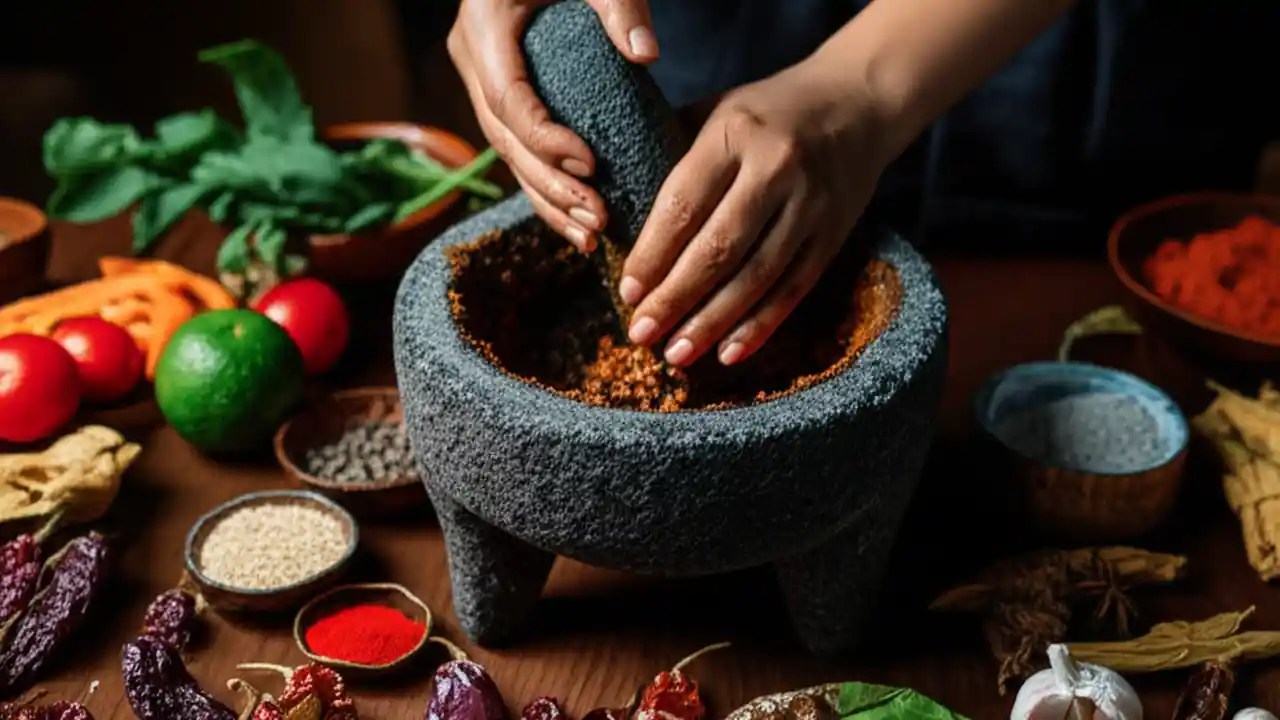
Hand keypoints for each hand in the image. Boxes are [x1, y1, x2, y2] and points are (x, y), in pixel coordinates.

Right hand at [448, 0, 658, 252]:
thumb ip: (619, 5)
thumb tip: (647, 54)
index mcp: (484, 26)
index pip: (507, 99)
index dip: (545, 139)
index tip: (592, 164)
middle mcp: (473, 59)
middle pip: (505, 139)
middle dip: (551, 185)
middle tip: (598, 217)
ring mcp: (482, 80)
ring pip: (508, 155)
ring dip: (547, 200)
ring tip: (591, 235)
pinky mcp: (502, 97)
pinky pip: (517, 150)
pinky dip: (545, 187)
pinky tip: (577, 222)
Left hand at [620, 59, 891, 367]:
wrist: (861, 100)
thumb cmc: (769, 111)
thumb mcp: (717, 111)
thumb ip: (670, 153)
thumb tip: (616, 210)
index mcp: (734, 132)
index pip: (684, 204)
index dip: (653, 254)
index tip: (627, 292)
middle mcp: (776, 168)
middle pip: (718, 248)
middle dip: (675, 298)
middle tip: (641, 334)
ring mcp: (810, 204)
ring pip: (756, 276)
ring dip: (713, 322)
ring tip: (677, 354)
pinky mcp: (834, 233)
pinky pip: (794, 288)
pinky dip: (760, 325)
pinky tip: (729, 353)